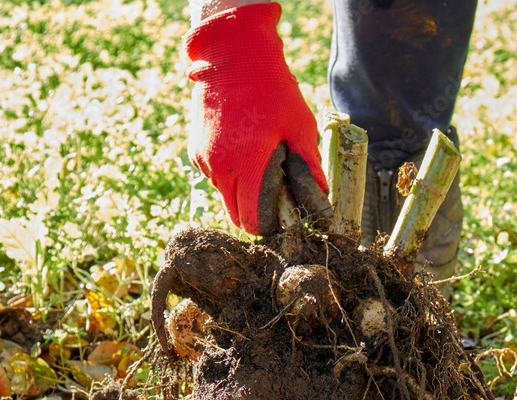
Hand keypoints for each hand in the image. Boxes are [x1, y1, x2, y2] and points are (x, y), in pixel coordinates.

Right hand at [184, 2, 326, 234]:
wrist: (233, 55)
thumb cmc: (271, 89)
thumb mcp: (300, 127)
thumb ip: (308, 166)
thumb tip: (321, 197)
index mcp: (244, 165)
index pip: (251, 220)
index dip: (269, 225)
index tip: (284, 218)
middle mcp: (217, 167)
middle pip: (235, 214)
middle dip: (256, 214)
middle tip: (279, 199)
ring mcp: (202, 158)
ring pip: (224, 195)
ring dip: (242, 192)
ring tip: (265, 168)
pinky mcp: (195, 149)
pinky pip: (215, 176)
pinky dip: (231, 174)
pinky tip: (248, 152)